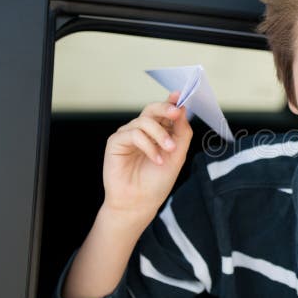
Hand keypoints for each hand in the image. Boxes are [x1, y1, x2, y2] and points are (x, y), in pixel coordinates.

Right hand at [101, 91, 192, 226]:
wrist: (140, 203)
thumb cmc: (157, 182)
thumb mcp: (177, 156)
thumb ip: (182, 132)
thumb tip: (182, 109)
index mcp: (157, 132)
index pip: (164, 112)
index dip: (172, 101)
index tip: (180, 95)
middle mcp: (142, 131)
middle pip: (152, 109)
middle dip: (166, 108)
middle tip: (176, 113)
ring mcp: (128, 135)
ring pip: (144, 121)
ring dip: (160, 134)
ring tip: (170, 150)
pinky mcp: (115, 142)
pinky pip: (134, 134)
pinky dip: (148, 145)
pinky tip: (156, 159)